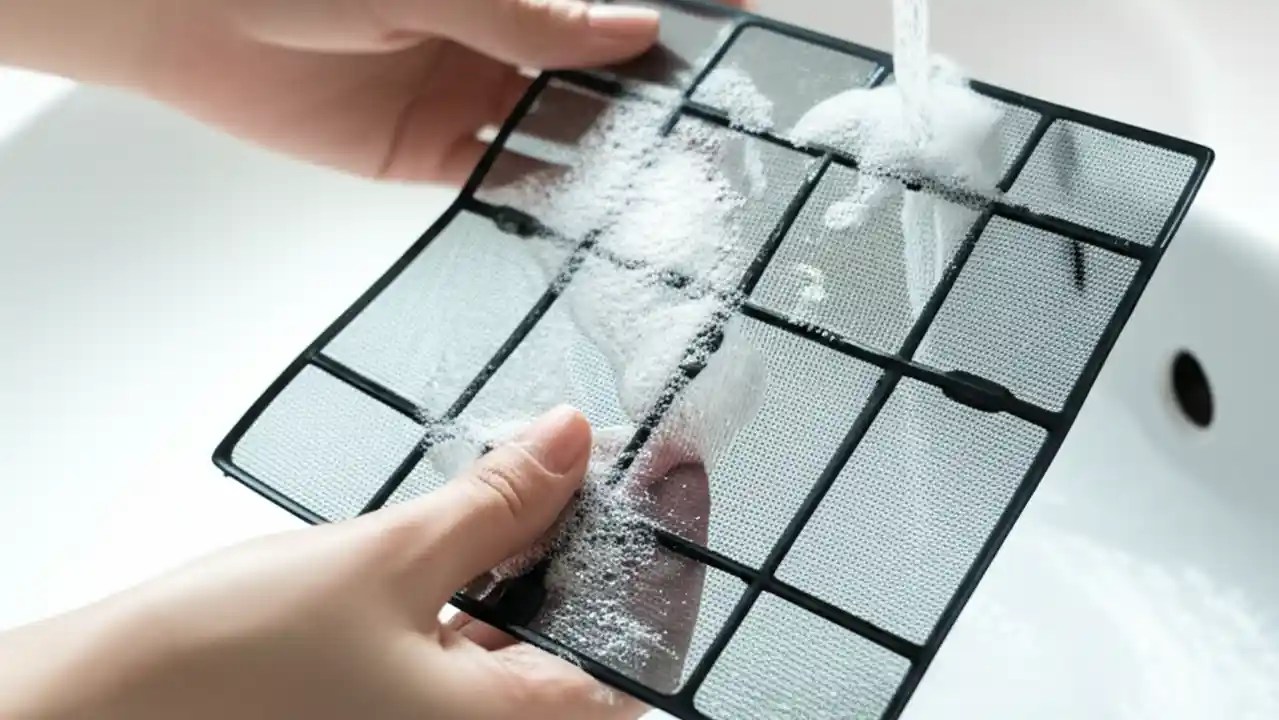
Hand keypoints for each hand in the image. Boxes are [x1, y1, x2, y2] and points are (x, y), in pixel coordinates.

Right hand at [0, 406, 653, 719]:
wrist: (98, 711)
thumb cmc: (231, 665)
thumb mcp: (391, 559)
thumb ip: (497, 502)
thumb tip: (575, 441)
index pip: (639, 647)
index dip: (670, 557)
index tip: (676, 481)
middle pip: (589, 643)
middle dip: (601, 549)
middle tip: (605, 464)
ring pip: (529, 639)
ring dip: (542, 559)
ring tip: (549, 479)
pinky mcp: (395, 706)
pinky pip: (474, 643)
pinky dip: (488, 583)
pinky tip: (483, 526)